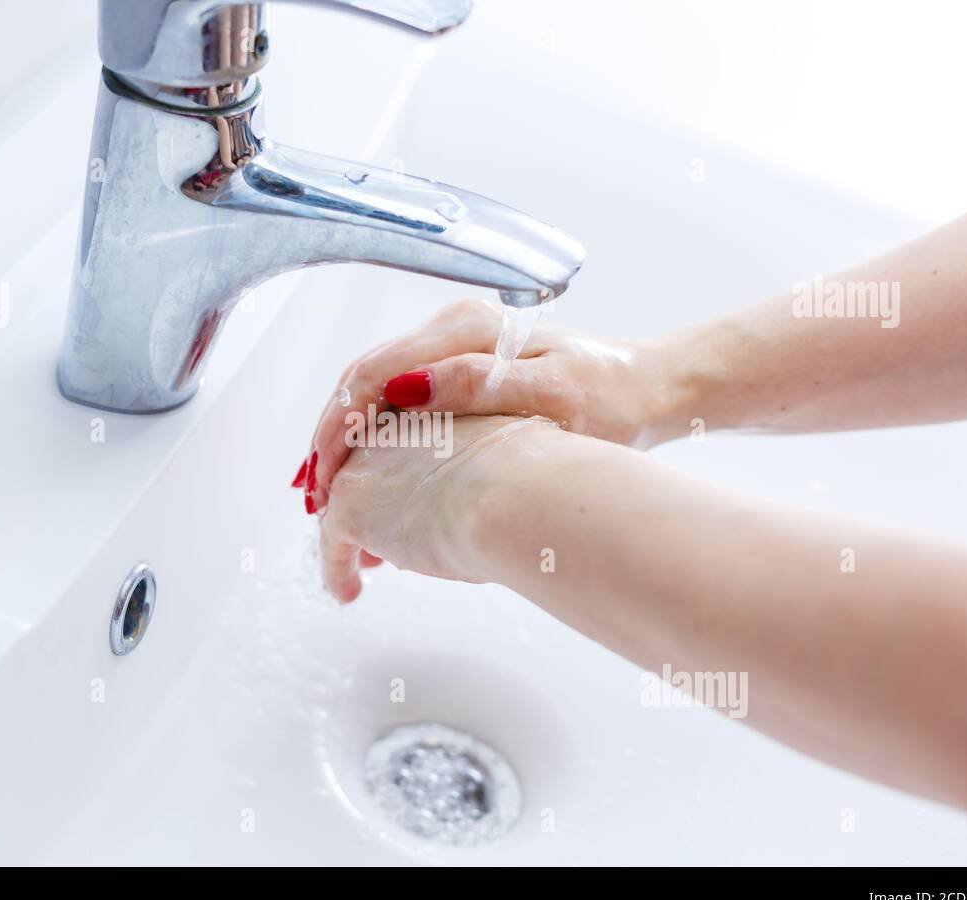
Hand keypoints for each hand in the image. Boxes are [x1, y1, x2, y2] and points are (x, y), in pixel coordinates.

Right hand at [293, 298, 674, 512]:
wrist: (651, 390)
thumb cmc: (611, 396)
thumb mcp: (551, 394)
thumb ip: (475, 386)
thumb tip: (404, 388)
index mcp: (465, 329)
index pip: (370, 374)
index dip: (337, 430)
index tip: (322, 483)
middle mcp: (452, 331)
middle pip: (362, 383)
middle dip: (331, 443)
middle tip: (315, 502)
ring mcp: (456, 349)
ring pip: (376, 395)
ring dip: (351, 446)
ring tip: (334, 501)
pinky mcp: (465, 373)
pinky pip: (401, 405)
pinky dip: (379, 444)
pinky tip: (374, 482)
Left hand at [317, 415, 549, 601]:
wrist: (515, 493)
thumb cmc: (532, 478)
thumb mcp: (506, 457)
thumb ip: (481, 470)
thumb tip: (483, 500)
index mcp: (431, 408)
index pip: (401, 441)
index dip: (401, 472)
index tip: (406, 496)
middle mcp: (390, 430)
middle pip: (367, 470)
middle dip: (373, 505)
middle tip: (381, 534)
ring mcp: (364, 467)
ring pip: (347, 506)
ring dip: (354, 537)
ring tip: (368, 566)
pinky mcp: (350, 511)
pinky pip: (333, 546)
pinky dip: (338, 570)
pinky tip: (349, 592)